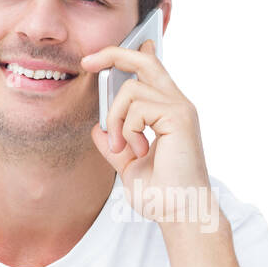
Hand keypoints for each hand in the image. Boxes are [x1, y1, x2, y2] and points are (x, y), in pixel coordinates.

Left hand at [84, 39, 211, 222]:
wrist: (180, 213)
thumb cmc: (163, 195)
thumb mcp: (129, 166)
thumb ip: (115, 145)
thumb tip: (98, 129)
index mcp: (168, 112)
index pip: (149, 70)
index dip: (124, 57)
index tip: (95, 60)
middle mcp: (177, 105)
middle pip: (145, 61)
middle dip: (113, 54)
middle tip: (87, 62)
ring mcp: (180, 109)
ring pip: (131, 89)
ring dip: (116, 120)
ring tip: (124, 149)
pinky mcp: (179, 117)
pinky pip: (137, 107)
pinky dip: (127, 130)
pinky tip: (139, 151)